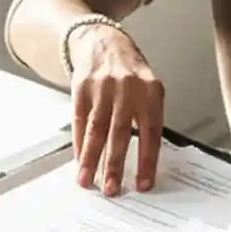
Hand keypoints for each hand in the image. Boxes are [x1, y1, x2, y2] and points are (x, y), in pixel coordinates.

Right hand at [69, 23, 164, 195]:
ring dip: (91, 160)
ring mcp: (102, 89)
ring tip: (88, 181)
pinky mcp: (81, 89)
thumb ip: (148, 119)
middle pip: (120, 134)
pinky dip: (80, 144)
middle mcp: (126, 89)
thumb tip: (145, 161)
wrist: (102, 41)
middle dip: (115, 166)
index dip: (147, 161)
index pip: (151, 133)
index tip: (143, 184)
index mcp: (150, 92)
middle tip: (112, 190)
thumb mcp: (149, 89)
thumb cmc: (130, 72)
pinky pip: (80, 122)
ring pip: (96, 131)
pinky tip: (80, 161)